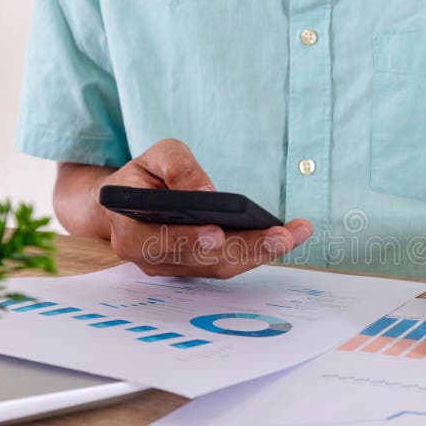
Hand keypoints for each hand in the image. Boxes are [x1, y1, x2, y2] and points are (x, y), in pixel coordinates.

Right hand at [96, 139, 311, 277]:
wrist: (129, 202)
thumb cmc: (144, 176)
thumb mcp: (155, 156)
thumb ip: (177, 167)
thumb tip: (206, 191)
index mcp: (130, 231)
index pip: (157, 241)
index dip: (187, 240)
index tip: (217, 233)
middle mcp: (152, 258)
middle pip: (202, 259)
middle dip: (245, 247)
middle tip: (281, 236)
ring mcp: (176, 268)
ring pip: (221, 266)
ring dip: (261, 252)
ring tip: (295, 234)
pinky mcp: (198, 269)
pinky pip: (230, 263)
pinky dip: (259, 251)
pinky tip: (288, 237)